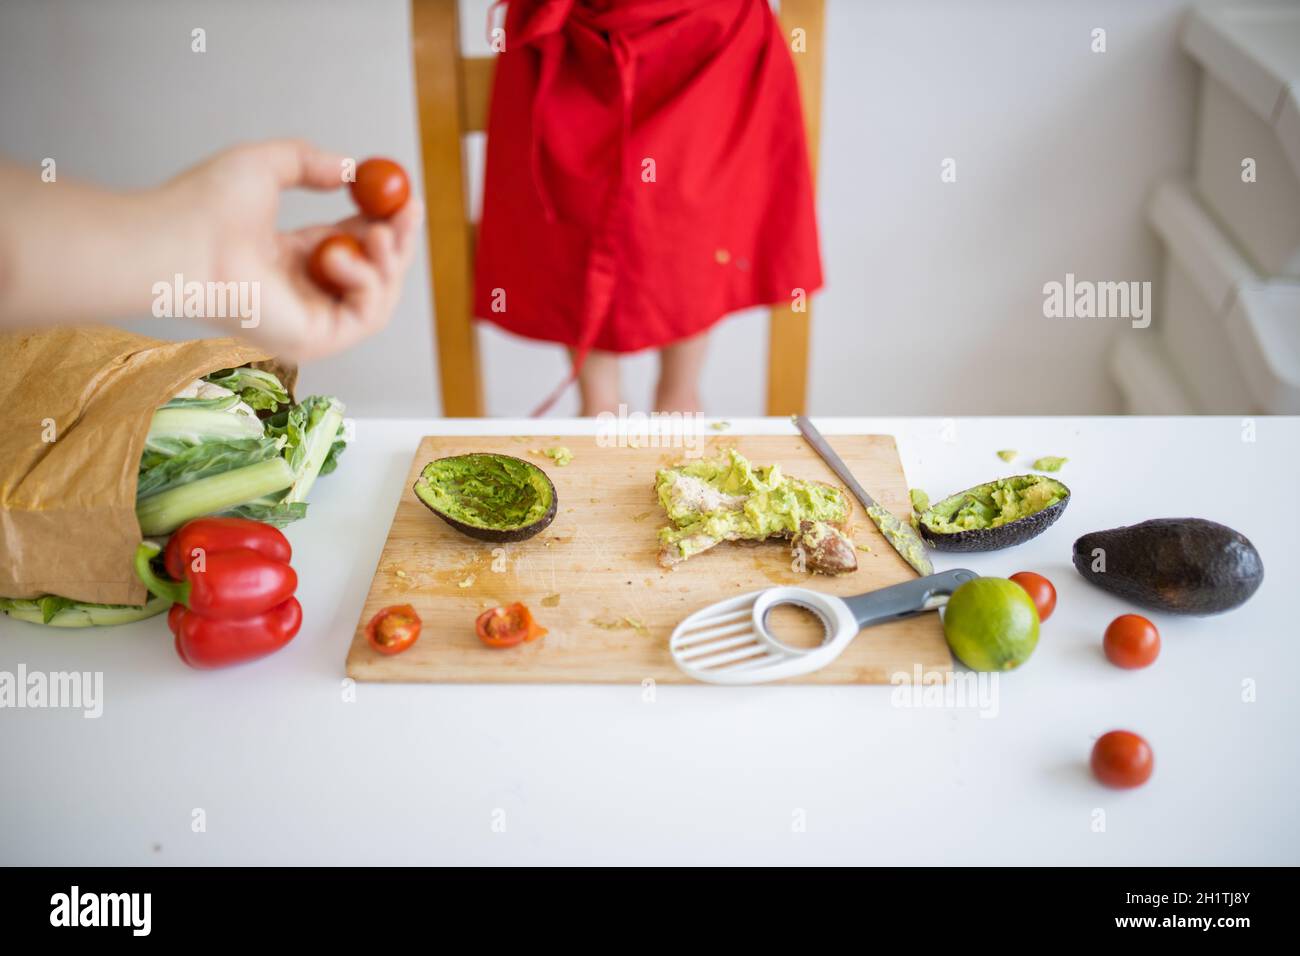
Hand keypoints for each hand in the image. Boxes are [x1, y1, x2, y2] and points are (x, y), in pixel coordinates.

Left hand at [156, 139, 423, 361]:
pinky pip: (367, 314)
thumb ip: (307, 162)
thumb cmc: (205, 207)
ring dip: (387, 260)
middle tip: (408, 211)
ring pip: (378, 297)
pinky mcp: (316, 341)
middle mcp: (303, 295)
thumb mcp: (267, 165)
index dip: (383, 224)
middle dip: (398, 242)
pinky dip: (367, 281)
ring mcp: (311, 321)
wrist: (182, 241)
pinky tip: (338, 254)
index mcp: (290, 260)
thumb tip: (347, 169)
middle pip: (373, 274)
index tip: (404, 198)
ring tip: (373, 232)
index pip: (353, 246)